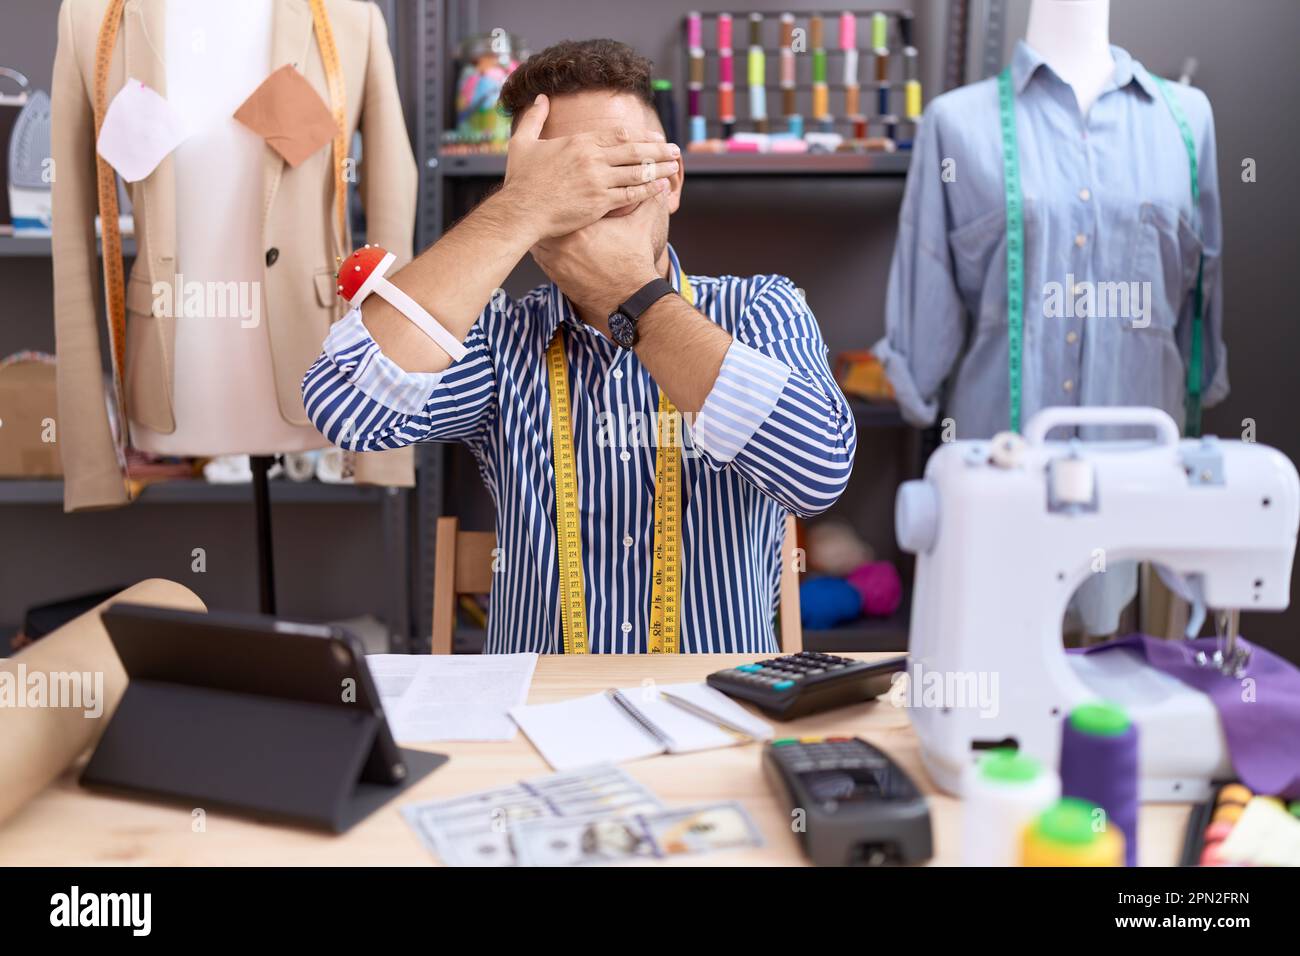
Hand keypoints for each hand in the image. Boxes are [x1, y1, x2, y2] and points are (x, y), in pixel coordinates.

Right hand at [501, 94, 678, 240]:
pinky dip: (649, 190)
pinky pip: (631, 195)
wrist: (521, 211)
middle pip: (635, 150)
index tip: (655, 137)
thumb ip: (534, 118)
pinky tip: (661, 187)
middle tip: (675, 150)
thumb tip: (541, 97)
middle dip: (658, 150)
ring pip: (638, 172)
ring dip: (659, 168)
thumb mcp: (523, 142)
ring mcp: (598, 181)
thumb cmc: (520, 180)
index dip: (641, 135)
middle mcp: (593, 159)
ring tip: (674, 166)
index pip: (619, 134)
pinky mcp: (600, 202)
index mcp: (579, 142)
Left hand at [531, 191, 664, 326]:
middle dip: (545, 210)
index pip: (560, 201)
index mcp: (582, 225)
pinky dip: (541, 246)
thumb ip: (646, 199)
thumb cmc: (635, 261)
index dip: (557, 192)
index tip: (557, 187)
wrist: (630, 297)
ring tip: (543, 219)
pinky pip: (537, 255)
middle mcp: (564, 242)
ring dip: (540, 229)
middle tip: (544, 201)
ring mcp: (556, 260)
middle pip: (543, 218)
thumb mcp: (642, 225)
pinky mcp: (554, 275)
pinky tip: (547, 239)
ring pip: (535, 236)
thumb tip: (658, 181)